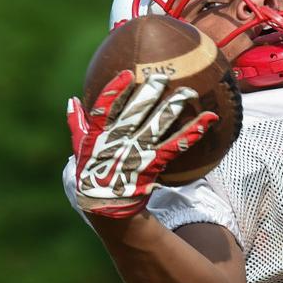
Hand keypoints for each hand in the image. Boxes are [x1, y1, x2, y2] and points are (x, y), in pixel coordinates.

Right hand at [67, 71, 218, 218]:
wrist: (108, 208)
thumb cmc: (92, 174)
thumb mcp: (79, 149)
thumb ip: (77, 124)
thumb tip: (72, 101)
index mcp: (99, 135)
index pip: (106, 109)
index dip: (116, 91)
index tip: (128, 74)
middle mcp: (119, 141)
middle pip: (136, 113)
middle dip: (150, 92)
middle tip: (164, 76)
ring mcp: (137, 153)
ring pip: (157, 125)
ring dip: (174, 108)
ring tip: (189, 92)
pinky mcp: (154, 164)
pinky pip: (176, 146)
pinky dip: (193, 132)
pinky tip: (209, 120)